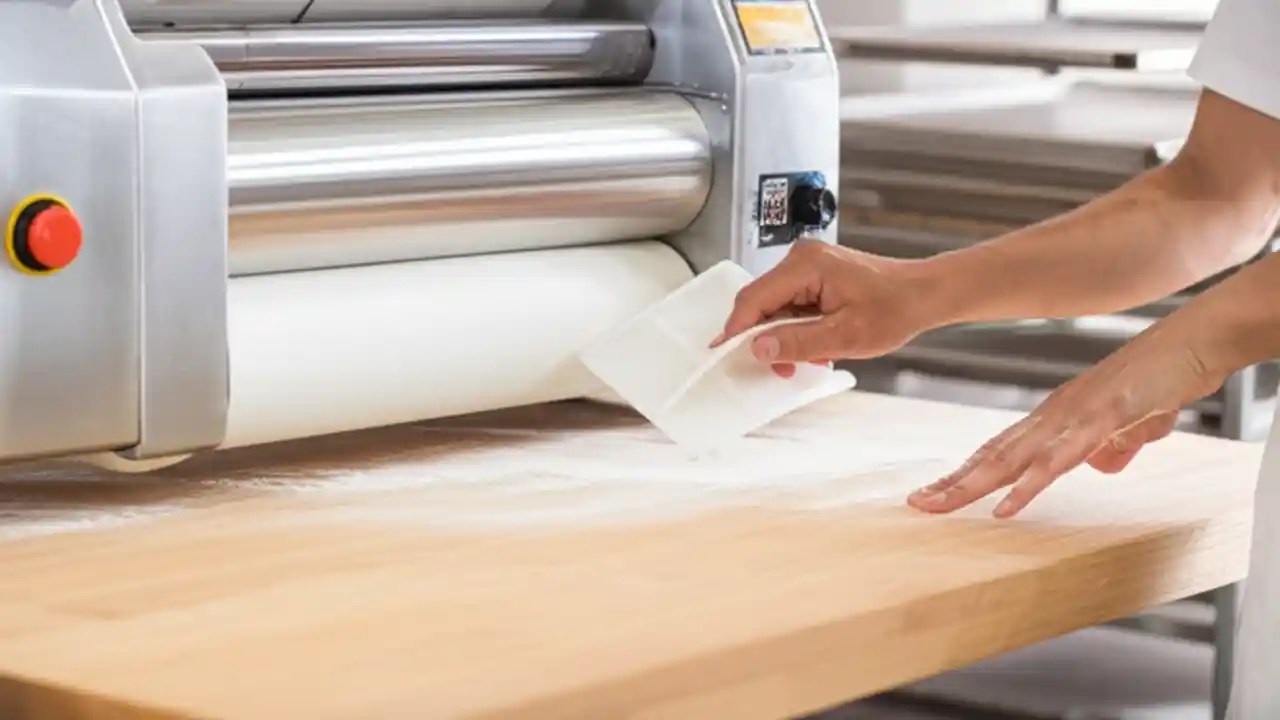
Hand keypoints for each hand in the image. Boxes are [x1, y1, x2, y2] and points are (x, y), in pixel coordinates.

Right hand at [712, 240, 933, 376]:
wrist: (922, 294)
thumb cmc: (894, 308)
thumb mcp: (845, 336)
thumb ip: (798, 342)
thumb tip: (758, 347)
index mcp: (806, 265)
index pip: (754, 298)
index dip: (737, 329)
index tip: (723, 353)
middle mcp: (801, 258)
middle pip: (761, 302)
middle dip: (765, 337)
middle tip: (781, 368)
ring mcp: (807, 266)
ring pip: (775, 307)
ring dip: (785, 336)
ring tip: (812, 357)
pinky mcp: (814, 276)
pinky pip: (791, 305)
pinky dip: (797, 328)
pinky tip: (817, 345)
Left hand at [907, 317, 1225, 518]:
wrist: (1197, 341)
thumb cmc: (1163, 379)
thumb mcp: (1132, 423)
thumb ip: (1112, 444)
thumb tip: (1103, 465)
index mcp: (1056, 416)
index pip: (1000, 449)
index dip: (965, 472)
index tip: (935, 493)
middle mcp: (1055, 414)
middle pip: (994, 455)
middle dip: (953, 482)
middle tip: (916, 505)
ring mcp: (1076, 415)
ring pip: (1013, 458)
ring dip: (973, 485)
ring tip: (940, 506)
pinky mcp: (1104, 417)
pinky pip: (1059, 459)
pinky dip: (1029, 486)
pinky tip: (1005, 508)